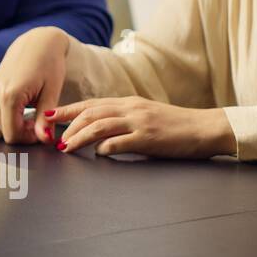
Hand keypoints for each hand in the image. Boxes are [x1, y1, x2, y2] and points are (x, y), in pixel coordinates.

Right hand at [0, 26, 68, 143]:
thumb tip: (45, 141)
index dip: (28, 139)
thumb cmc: (49, 65)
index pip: (12, 134)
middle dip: (19, 134)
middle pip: (1, 132)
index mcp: (9, 95)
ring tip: (28, 119)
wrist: (38, 43)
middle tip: (37, 124)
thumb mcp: (51, 92)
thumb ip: (44, 119)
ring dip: (7, 128)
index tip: (41, 130)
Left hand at [50, 97, 236, 158]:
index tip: (49, 115)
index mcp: (129, 103)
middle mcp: (131, 109)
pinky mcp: (149, 138)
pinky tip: (98, 154)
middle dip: (68, 124)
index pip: (92, 103)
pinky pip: (120, 142)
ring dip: (79, 137)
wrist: (207, 128)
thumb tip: (99, 135)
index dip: (69, 109)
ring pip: (100, 126)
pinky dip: (105, 148)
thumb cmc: (176, 126)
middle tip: (52, 136)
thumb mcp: (146, 116)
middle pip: (91, 113)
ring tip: (66, 147)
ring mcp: (140, 122)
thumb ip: (124, 120)